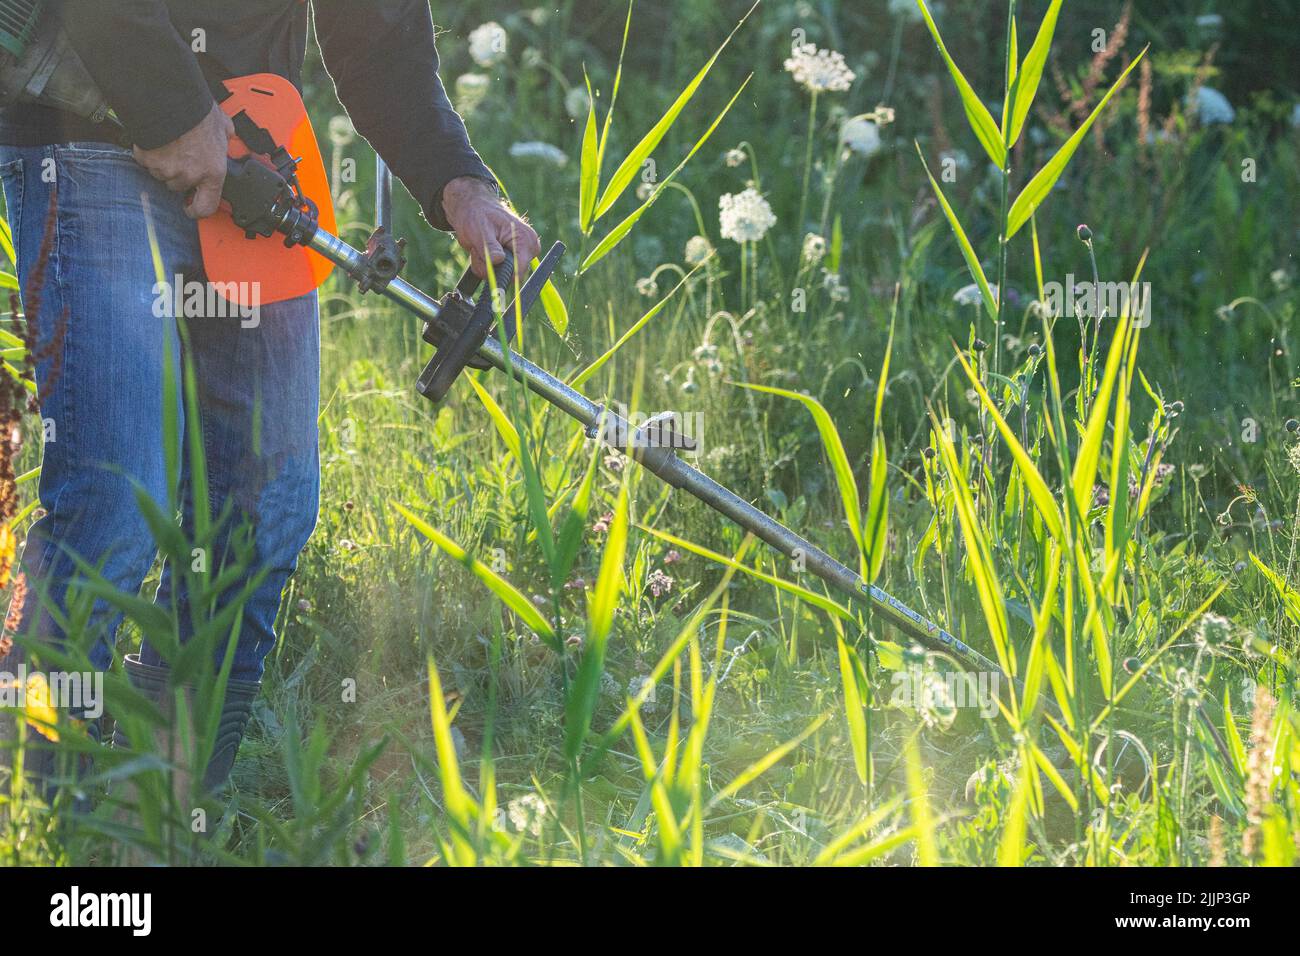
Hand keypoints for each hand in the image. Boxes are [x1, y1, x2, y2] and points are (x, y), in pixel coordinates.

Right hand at [133, 101, 234, 219]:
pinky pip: (146, 161)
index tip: (191, 208)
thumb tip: (228, 137)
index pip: (206, 207)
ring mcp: (167, 169)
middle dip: (180, 173)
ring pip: (162, 174)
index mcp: (213, 172)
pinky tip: (158, 139)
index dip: (197, 210)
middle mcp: (190, 175)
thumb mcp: (223, 126)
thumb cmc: (199, 113)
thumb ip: (226, 139)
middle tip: (182, 154)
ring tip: (172, 143)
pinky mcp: (147, 159)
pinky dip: (149, 152)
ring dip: (165, 163)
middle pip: (179, 185)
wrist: (172, 99)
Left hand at [443, 176, 540, 280]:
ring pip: (501, 275)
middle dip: (490, 266)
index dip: (503, 275)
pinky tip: (483, 250)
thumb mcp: (480, 230)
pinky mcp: (514, 259)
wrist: (474, 208)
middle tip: (478, 250)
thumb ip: (489, 247)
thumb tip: (498, 261)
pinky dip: (486, 265)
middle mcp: (528, 248)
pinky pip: (498, 273)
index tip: (487, 271)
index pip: (520, 269)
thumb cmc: (477, 214)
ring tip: (479, 247)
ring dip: (485, 265)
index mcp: (524, 239)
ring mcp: (522, 254)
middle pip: (510, 275)